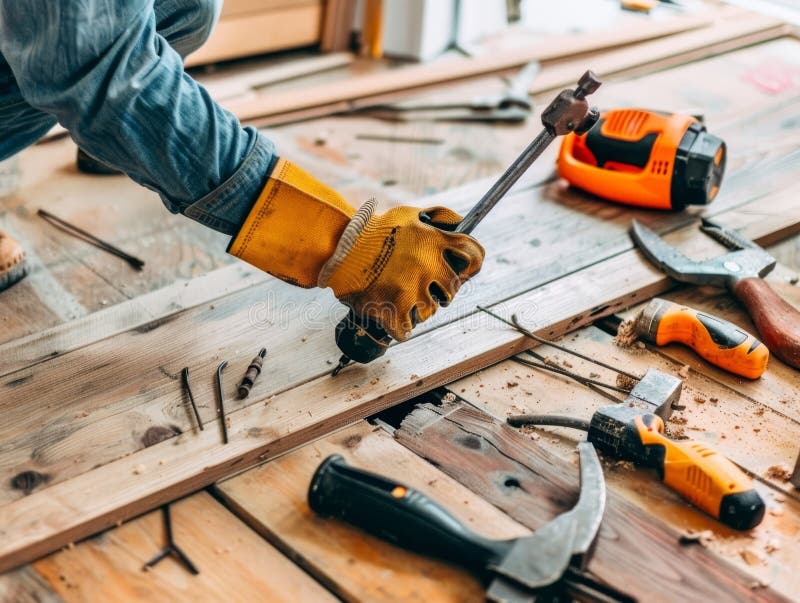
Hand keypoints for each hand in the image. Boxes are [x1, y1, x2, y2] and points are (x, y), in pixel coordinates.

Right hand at [320, 202, 483, 340]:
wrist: (338, 248)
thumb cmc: (374, 231)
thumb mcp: (411, 214)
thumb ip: (441, 218)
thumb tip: (464, 226)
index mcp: (434, 242)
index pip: (474, 256)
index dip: (472, 262)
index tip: (466, 267)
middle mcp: (427, 266)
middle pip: (454, 288)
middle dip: (442, 287)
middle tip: (425, 283)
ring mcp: (411, 289)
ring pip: (431, 309)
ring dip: (419, 305)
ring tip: (401, 294)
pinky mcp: (393, 309)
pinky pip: (407, 329)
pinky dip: (400, 326)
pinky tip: (393, 316)